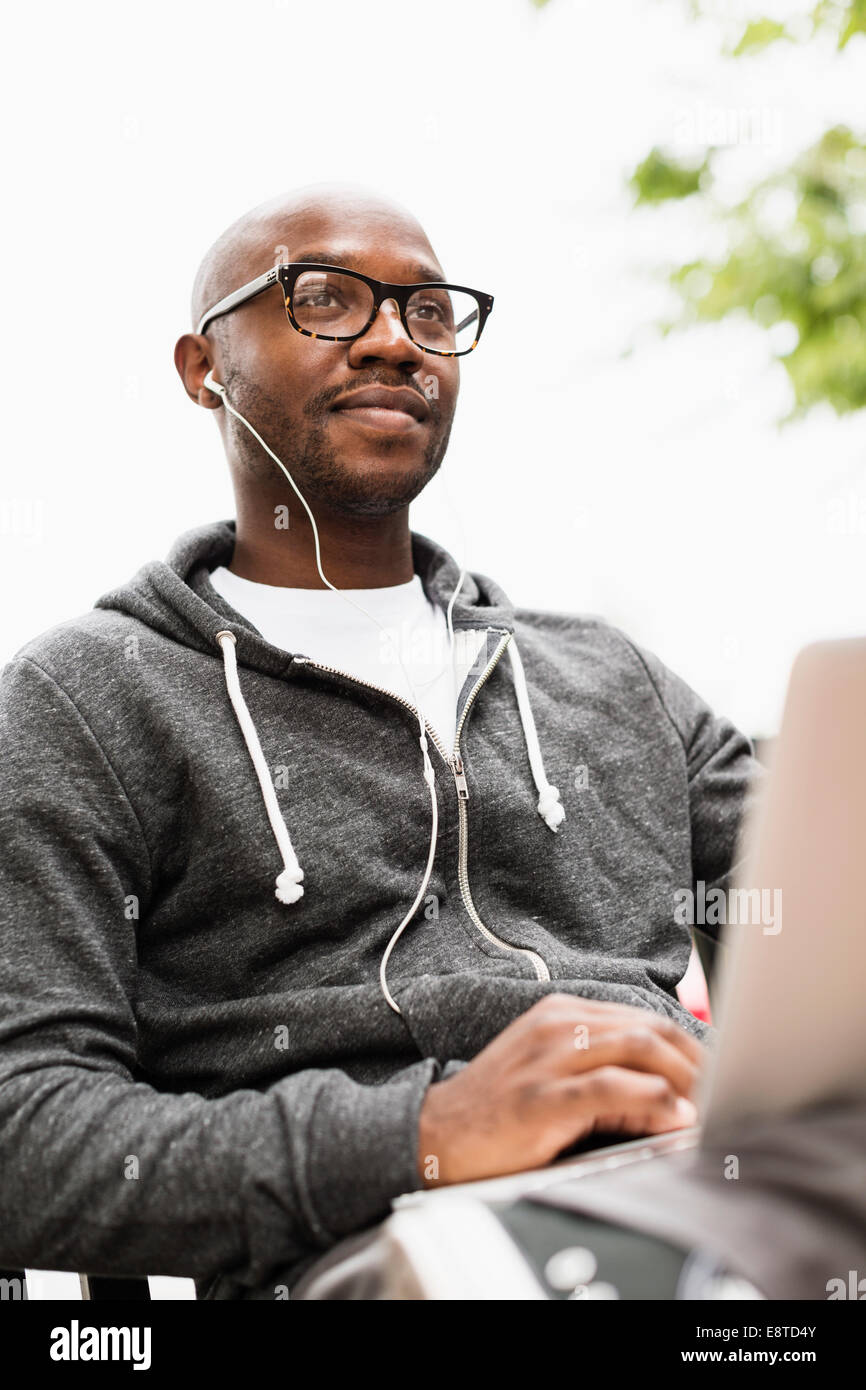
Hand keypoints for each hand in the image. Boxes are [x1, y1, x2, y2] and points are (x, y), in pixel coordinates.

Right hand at [417, 993, 706, 1186]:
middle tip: (726, 1093)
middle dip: (697, 1062)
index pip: (645, 1019)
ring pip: (637, 1049)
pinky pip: (610, 1089)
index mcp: (563, 1013)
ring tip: (709, 1106)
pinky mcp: (541, 1097)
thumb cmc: (500, 1108)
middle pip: (650, 1030)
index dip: (691, 1046)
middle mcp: (558, 1025)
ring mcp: (548, 1058)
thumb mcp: (553, 1072)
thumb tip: (674, 1092)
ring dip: (684, 1079)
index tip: (720, 1073)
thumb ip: (606, 1069)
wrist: (437, 1134)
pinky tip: (674, 1117)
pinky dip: (651, 1101)